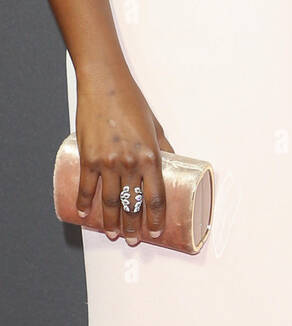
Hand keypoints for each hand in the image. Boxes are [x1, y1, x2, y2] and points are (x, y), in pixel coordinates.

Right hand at [75, 65, 173, 245]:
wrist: (104, 85)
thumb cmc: (132, 102)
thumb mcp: (155, 125)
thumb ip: (163, 146)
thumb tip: (171, 162)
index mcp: (151, 156)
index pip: (156, 196)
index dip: (156, 218)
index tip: (156, 232)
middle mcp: (130, 163)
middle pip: (132, 204)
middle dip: (134, 226)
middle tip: (134, 240)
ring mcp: (107, 162)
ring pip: (110, 202)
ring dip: (111, 223)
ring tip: (113, 234)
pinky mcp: (88, 158)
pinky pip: (85, 188)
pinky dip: (84, 204)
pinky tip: (85, 215)